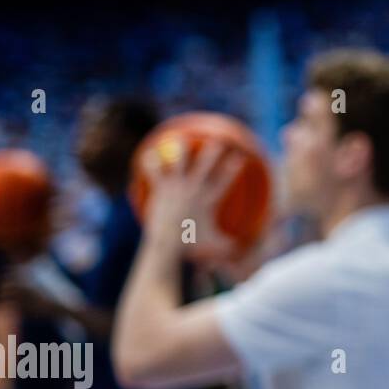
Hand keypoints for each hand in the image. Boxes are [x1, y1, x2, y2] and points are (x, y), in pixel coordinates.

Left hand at [140, 138, 244, 262]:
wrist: (169, 243)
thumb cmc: (191, 244)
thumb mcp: (215, 245)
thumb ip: (228, 245)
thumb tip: (238, 248)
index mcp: (208, 200)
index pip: (224, 181)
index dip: (233, 169)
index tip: (240, 157)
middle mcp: (194, 190)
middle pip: (205, 166)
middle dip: (213, 153)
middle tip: (219, 142)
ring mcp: (177, 188)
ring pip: (179, 162)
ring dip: (181, 150)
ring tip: (181, 140)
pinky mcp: (162, 189)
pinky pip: (156, 171)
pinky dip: (152, 163)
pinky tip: (149, 154)